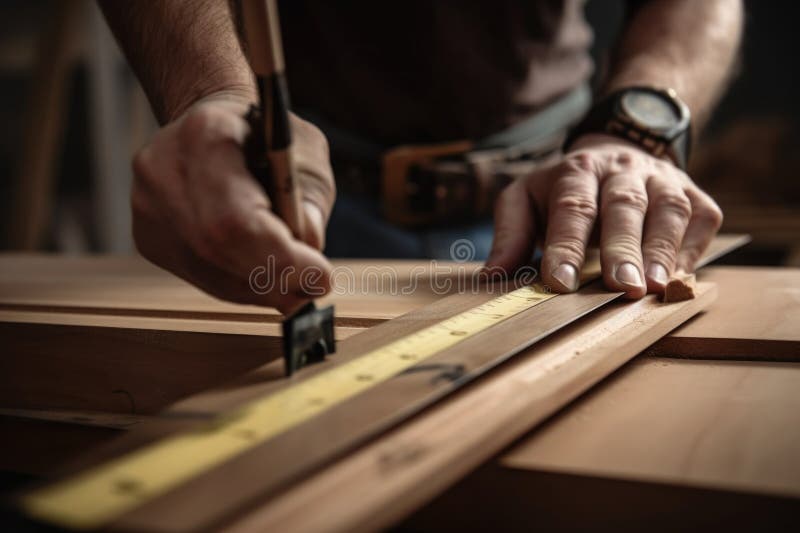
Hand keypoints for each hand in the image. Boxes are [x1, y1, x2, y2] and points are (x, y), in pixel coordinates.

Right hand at [131, 94, 335, 313]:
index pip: (236, 219)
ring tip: (297, 280)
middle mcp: (163, 172)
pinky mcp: (148, 237)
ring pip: (212, 274)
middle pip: (219, 251)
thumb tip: (307, 245)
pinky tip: (264, 272)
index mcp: (206, 135)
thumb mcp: (304, 153)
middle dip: (277, 277)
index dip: (281, 258)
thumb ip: (310, 198)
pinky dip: (243, 283)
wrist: (209, 128)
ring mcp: (147, 208)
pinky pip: (201, 279)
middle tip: (315, 285)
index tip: (322, 275)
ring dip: (264, 287)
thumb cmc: (265, 140)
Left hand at [487, 134, 722, 297]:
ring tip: (656, 287)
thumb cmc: (565, 189)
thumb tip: (493, 275)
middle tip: (621, 287)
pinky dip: (693, 249)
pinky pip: (701, 219)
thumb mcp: (526, 198)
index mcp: (576, 170)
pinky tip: (679, 277)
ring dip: (663, 249)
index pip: (571, 206)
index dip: (566, 244)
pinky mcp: (695, 195)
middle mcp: (622, 170)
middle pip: (624, 206)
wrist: (620, 150)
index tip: (560, 282)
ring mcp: (663, 180)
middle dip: (622, 248)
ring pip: (668, 210)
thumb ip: (511, 233)